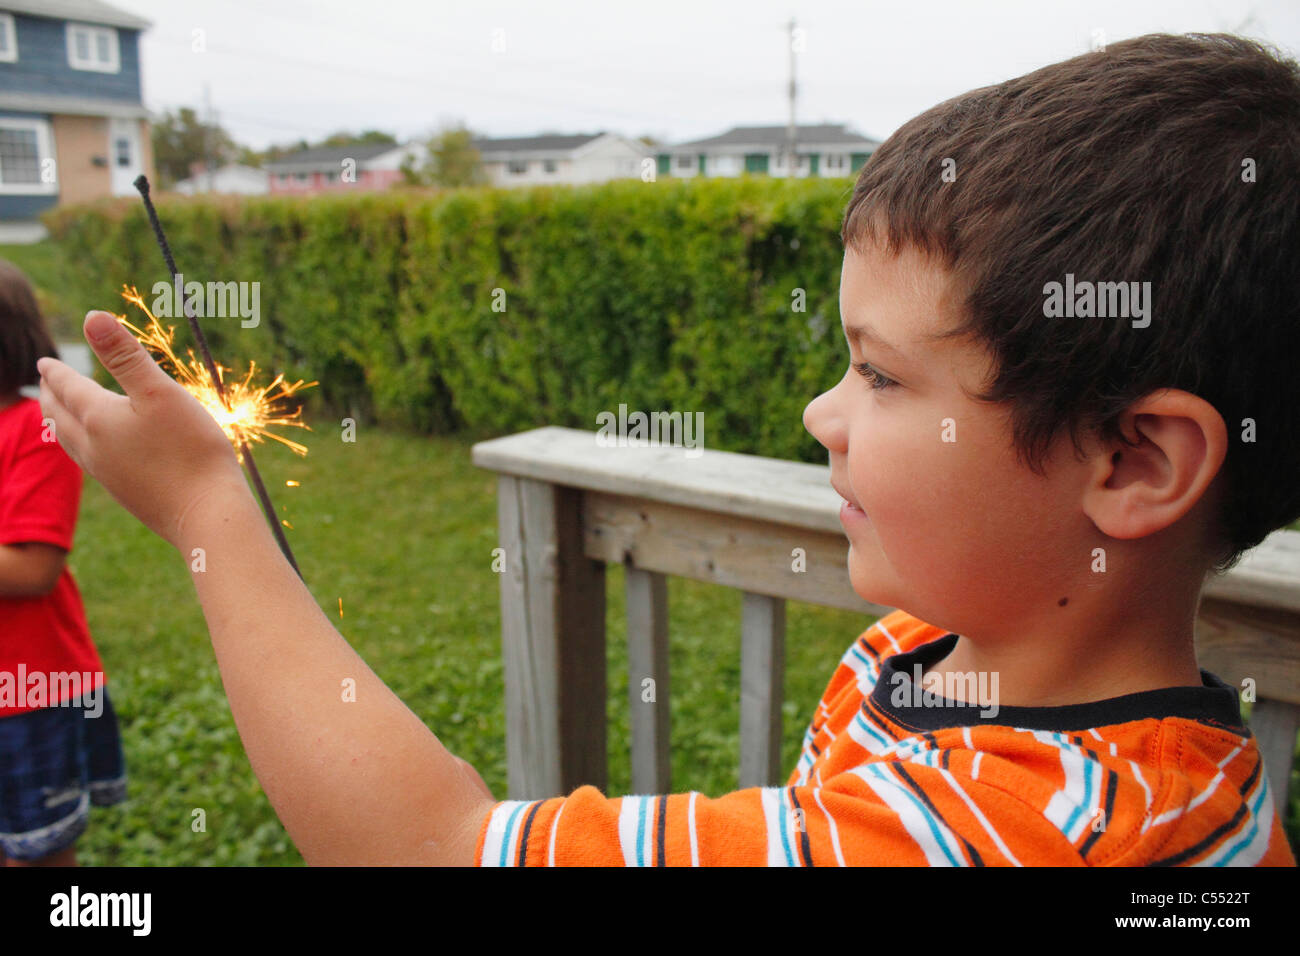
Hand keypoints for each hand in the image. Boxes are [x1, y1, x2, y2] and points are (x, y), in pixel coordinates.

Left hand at [37, 310, 250, 549]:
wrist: (206, 514)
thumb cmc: (190, 450)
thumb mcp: (160, 393)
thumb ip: (125, 355)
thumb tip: (91, 316)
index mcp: (99, 418)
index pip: (67, 387)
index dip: (55, 371)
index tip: (44, 362)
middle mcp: (94, 447)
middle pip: (60, 416)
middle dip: (50, 396)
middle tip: (46, 382)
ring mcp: (107, 474)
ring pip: (69, 441)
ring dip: (59, 422)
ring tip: (60, 414)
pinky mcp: (124, 493)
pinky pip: (88, 461)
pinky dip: (79, 445)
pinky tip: (96, 451)